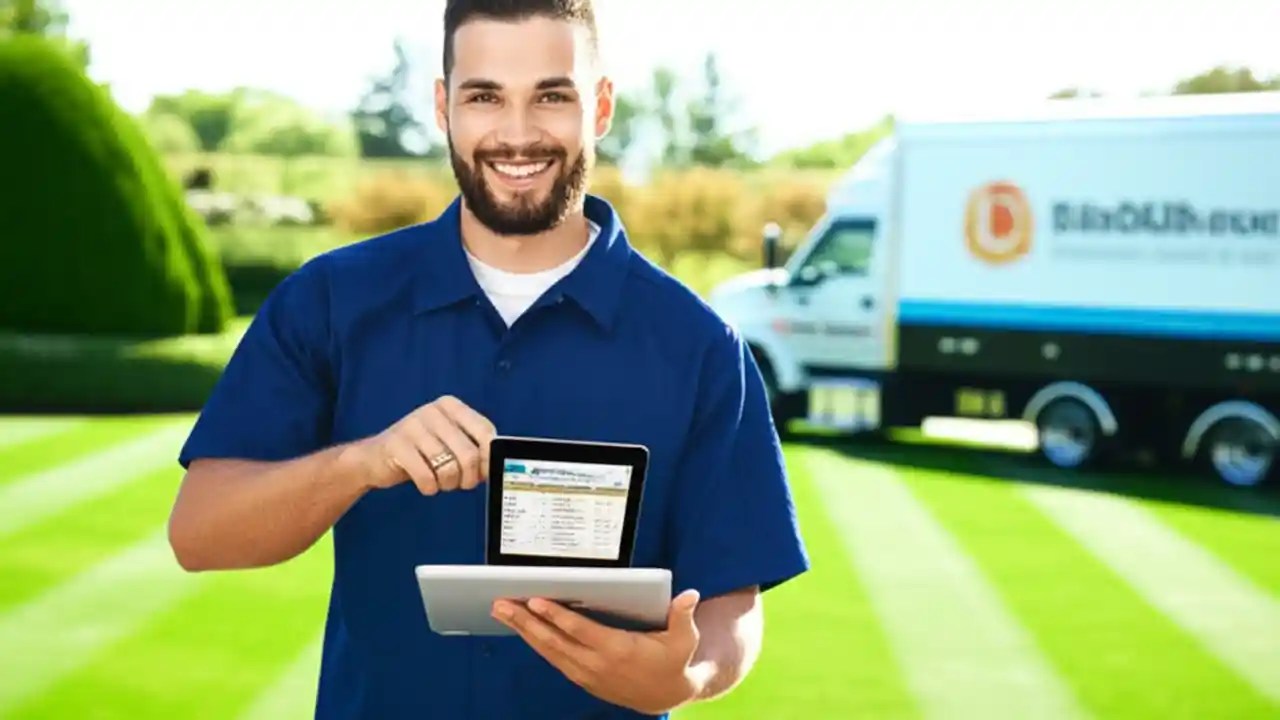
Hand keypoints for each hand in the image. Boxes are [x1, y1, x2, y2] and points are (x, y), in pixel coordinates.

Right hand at [350, 395, 496, 494]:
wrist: (374, 459)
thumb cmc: (420, 453)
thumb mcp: (449, 443)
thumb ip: (473, 448)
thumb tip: (497, 466)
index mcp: (451, 406)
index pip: (486, 432)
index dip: (489, 458)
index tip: (484, 473)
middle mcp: (433, 411)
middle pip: (469, 454)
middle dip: (468, 477)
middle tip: (461, 483)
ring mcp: (412, 426)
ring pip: (448, 468)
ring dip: (448, 484)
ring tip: (441, 482)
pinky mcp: (396, 445)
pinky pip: (425, 476)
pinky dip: (429, 487)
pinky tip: (425, 484)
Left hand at [492, 590, 703, 714]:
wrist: (666, 695)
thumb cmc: (674, 661)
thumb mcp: (684, 640)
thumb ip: (683, 616)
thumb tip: (688, 595)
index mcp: (618, 650)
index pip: (580, 630)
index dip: (557, 616)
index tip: (536, 602)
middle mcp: (596, 664)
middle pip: (554, 641)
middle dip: (525, 622)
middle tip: (501, 604)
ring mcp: (586, 673)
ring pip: (548, 650)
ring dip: (523, 631)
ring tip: (502, 612)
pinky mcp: (582, 677)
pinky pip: (553, 658)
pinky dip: (535, 643)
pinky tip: (522, 629)